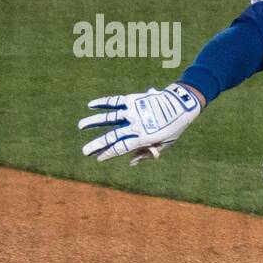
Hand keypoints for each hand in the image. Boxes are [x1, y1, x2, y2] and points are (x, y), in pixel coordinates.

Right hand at [78, 83, 201, 164]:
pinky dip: (102, 102)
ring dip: (93, 122)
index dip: (108, 154)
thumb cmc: (174, 128)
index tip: (98, 158)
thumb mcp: (164, 145)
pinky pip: (114, 101)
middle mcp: (134, 126)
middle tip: (85, 151)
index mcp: (143, 138)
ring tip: (80, 126)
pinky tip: (91, 105)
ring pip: (108, 118)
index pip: (120, 148)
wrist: (182, 105)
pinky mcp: (133, 100)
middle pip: (111, 137)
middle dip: (97, 145)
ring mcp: (132, 112)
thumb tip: (130, 162)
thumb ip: (146, 153)